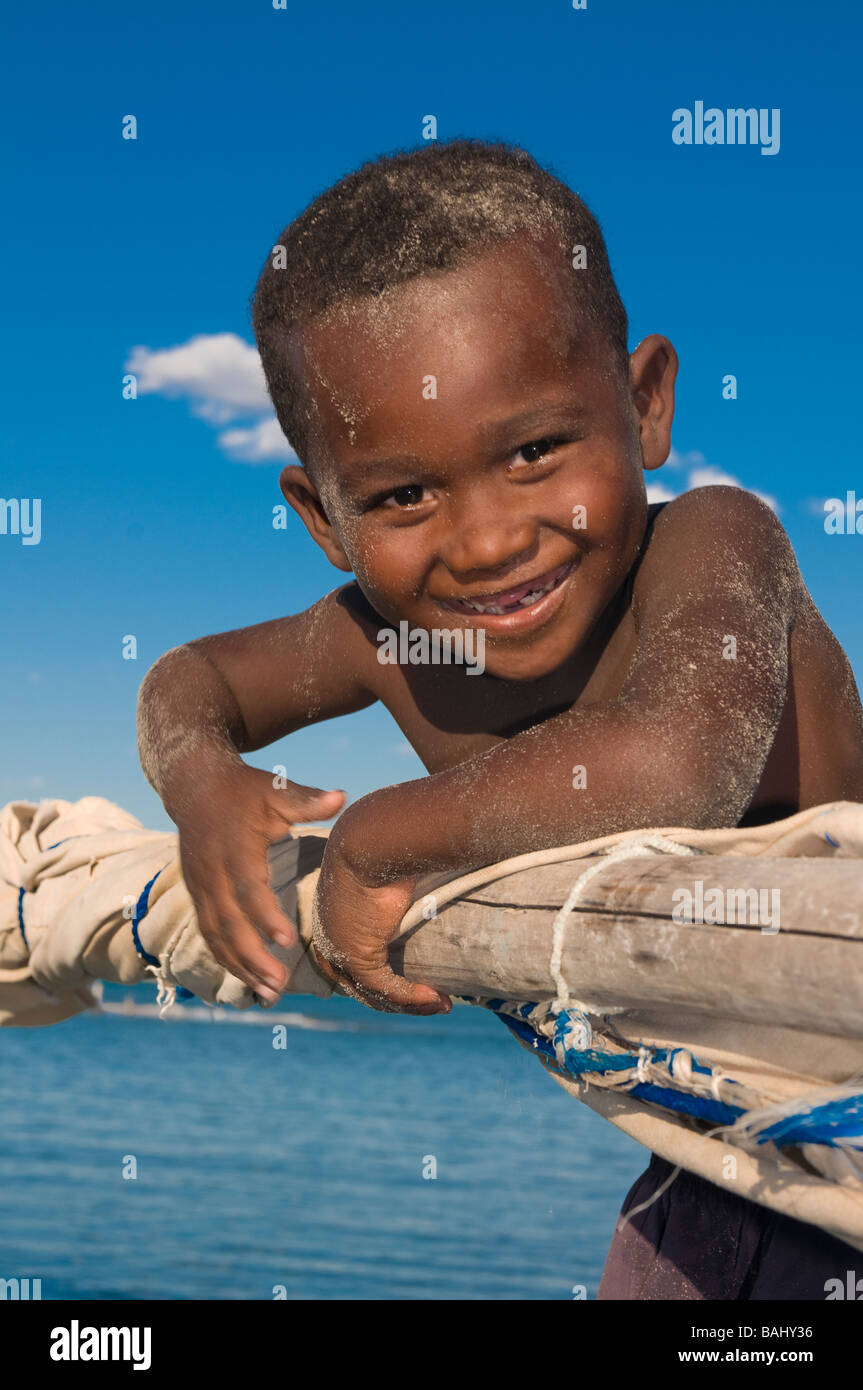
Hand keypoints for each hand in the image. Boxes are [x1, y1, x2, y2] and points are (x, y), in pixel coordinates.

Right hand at [175, 761, 344, 1004]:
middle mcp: (211, 870)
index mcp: (234, 846)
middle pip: (227, 921)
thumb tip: (342, 797)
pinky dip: (225, 959)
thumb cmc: (244, 790)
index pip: (247, 887)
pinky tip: (247, 980)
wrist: (193, 785)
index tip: (286, 940)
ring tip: (268, 993)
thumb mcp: (275, 789)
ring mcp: (199, 885)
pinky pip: (207, 932)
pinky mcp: (195, 894)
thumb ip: (307, 800)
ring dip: (239, 966)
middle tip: (279, 986)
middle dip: (252, 956)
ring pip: (214, 934)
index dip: (264, 915)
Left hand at [312, 831, 450, 1014]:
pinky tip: (437, 998)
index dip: (384, 979)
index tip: (415, 983)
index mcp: (332, 921)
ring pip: (374, 993)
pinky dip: (412, 997)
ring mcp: (339, 951)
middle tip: (432, 1000)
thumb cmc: (381, 850)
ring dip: (410, 1003)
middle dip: (398, 999)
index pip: (352, 964)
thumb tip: (420, 889)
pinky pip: (385, 988)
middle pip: (362, 985)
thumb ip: (395, 896)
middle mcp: (330, 940)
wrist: (371, 841)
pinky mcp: (356, 957)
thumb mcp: (386, 878)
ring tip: (441, 1003)